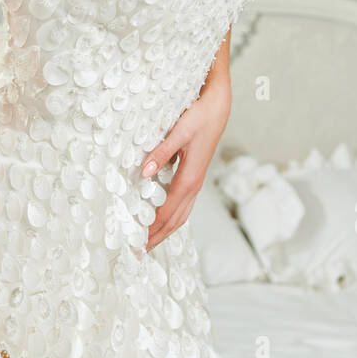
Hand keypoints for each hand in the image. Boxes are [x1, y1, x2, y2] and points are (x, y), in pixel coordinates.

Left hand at [140, 81, 230, 251]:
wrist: (219, 105)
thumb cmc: (200, 115)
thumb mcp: (179, 131)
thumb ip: (161, 152)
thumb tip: (144, 173)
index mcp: (190, 178)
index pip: (167, 213)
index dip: (152, 230)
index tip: (137, 244)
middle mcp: (194, 185)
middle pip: (175, 220)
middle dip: (157, 237)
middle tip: (138, 252)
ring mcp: (196, 181)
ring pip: (181, 215)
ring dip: (165, 230)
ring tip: (148, 241)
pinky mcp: (195, 175)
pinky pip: (183, 205)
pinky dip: (171, 217)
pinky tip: (161, 217)